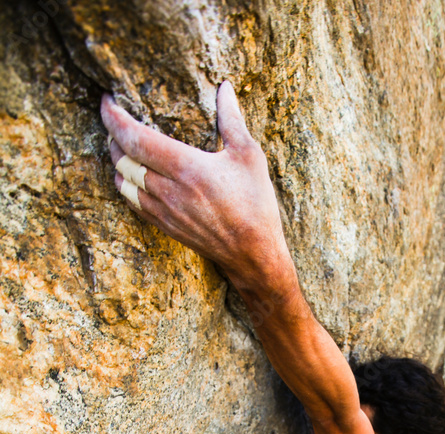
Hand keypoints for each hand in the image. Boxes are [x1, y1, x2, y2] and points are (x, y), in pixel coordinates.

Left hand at [100, 82, 296, 296]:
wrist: (253, 254)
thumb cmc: (255, 204)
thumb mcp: (249, 156)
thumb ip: (232, 119)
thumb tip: (224, 88)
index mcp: (187, 167)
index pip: (135, 138)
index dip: (114, 117)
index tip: (107, 101)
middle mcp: (169, 190)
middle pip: (123, 158)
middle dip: (113, 136)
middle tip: (115, 119)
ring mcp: (164, 212)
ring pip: (124, 182)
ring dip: (117, 161)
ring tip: (119, 145)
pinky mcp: (166, 227)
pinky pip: (133, 203)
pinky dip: (126, 185)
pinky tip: (130, 176)